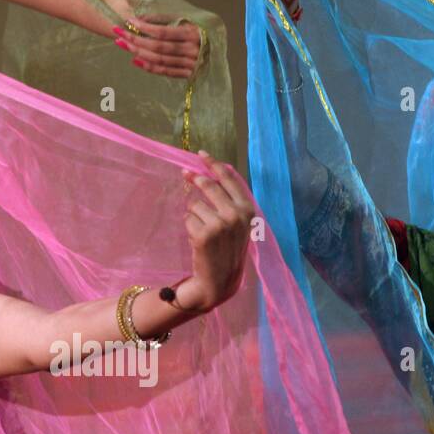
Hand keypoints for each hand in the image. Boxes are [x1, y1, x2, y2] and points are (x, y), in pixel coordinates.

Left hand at [112, 17, 201, 77]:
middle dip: (135, 40)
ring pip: (159, 59)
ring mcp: (189, 64)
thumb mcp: (187, 20)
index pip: (163, 32)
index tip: (129, 21)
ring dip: (138, 52)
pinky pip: (165, 71)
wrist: (218, 49)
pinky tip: (134, 60)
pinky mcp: (187, 74)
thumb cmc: (199, 31)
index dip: (144, 27)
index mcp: (192, 33)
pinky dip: (148, 67)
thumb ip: (165, 18)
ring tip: (121, 44)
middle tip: (118, 33)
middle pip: (158, 46)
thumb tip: (140, 18)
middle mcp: (192, 49)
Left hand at [175, 151, 254, 313]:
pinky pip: (187, 218)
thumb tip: (217, 171)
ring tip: (203, 231)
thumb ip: (229, 199)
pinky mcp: (203, 234)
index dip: (214, 164)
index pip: (229, 179)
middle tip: (186, 174)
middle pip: (208, 185)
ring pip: (195, 203)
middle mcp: (236, 215)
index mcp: (248, 210)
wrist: (220, 280)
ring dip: (194, 213)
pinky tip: (198, 240)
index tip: (201, 153)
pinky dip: (189, 226)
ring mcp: (220, 224)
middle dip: (194, 179)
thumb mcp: (237, 223)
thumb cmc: (227, 248)